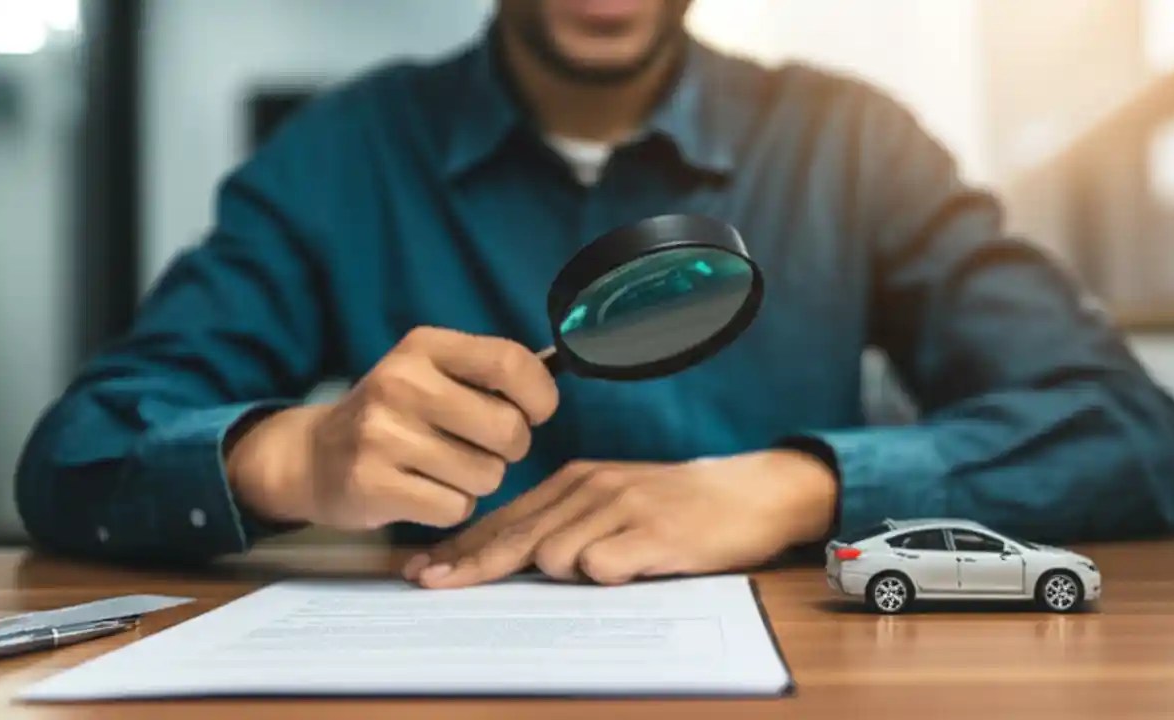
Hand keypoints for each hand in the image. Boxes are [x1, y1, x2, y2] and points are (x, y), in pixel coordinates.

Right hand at [225, 327, 558, 529]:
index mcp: (424, 346)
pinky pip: (456, 508)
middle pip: (508, 429)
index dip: (540, 395)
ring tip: (444, 469)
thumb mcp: (431, 372)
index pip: (510, 362)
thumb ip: (486, 374)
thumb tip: (549, 389)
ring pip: (487, 475)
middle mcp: (401, 383)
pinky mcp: (373, 485)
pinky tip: (424, 492)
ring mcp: (383, 435)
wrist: (314, 456)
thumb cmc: (395, 414)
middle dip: (510, 448)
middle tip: (482, 447)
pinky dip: (451, 508)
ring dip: (478, 481)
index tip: (538, 412)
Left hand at [403, 449, 837, 586]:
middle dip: (471, 564)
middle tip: (430, 584)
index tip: (422, 569)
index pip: (507, 517)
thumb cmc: (678, 504)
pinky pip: (604, 566)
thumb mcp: (616, 501)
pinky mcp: (655, 533)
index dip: (462, 546)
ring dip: (565, 574)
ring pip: (556, 555)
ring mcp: (623, 508)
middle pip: (516, 536)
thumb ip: (568, 522)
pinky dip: (605, 575)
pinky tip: (628, 569)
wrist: (751, 493)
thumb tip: (512, 560)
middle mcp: (593, 488)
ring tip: (612, 566)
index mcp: (578, 480)